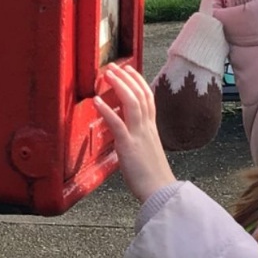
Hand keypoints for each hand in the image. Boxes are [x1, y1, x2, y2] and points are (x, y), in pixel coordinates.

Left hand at [96, 62, 176, 202]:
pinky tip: (97, 101)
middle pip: (140, 95)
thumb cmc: (152, 176)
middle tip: (114, 66)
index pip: (148, 98)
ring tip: (107, 74)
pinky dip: (107, 110)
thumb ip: (138, 138)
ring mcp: (139, 135)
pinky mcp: (129, 146)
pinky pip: (118, 124)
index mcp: (151, 128)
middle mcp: (147, 128)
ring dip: (118, 86)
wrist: (160, 191)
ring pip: (132, 103)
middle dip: (126, 78)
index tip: (129, 70)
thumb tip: (126, 132)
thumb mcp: (146, 151)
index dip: (138, 81)